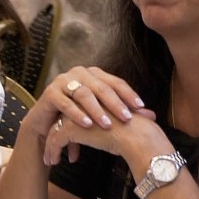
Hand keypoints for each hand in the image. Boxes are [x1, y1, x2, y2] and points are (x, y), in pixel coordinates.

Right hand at [32, 65, 154, 162]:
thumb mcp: (100, 113)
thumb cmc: (76, 117)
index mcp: (94, 74)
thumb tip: (153, 115)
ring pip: (84, 94)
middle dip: (116, 104)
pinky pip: (65, 103)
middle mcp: (79, 73)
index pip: (115, 82)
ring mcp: (63, 81)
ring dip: (97, 110)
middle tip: (127, 118)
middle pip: (101, 88)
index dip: (128, 94)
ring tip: (106, 124)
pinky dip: (76, 114)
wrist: (46, 124)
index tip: (141, 108)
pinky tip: (86, 124)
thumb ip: (122, 112)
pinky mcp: (49, 93)